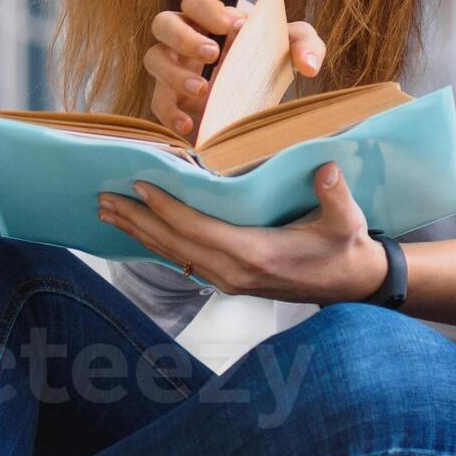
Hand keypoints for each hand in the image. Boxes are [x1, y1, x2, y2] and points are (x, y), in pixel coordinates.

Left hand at [97, 165, 390, 305]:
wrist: (353, 285)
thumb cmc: (346, 248)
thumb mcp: (347, 222)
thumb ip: (335, 196)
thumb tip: (325, 169)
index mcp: (255, 255)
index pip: (197, 229)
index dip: (166, 208)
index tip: (139, 185)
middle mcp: (234, 272)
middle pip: (174, 244)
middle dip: (137, 221)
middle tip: (102, 199)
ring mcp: (228, 280)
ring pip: (174, 255)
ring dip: (140, 233)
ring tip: (108, 213)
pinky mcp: (228, 281)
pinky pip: (185, 260)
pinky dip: (159, 244)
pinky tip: (140, 231)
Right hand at [144, 0, 326, 134]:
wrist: (259, 99)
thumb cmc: (271, 60)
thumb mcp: (294, 46)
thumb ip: (306, 44)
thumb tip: (308, 65)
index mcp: (212, 16)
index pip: (198, 1)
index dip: (212, 10)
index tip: (236, 26)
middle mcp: (186, 36)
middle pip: (164, 22)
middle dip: (185, 37)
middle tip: (213, 54)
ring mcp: (174, 66)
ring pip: (153, 58)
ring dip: (174, 73)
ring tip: (204, 90)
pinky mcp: (170, 97)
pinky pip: (156, 100)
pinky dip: (169, 111)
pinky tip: (189, 122)